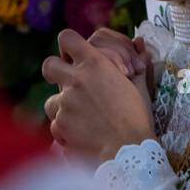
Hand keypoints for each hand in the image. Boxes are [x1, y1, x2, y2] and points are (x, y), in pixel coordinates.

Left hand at [42, 28, 154, 162]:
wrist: (127, 151)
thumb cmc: (137, 117)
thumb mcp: (139, 86)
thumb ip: (135, 64)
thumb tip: (140, 43)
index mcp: (94, 63)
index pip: (67, 38)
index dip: (68, 44)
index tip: (73, 54)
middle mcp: (75, 79)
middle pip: (49, 65)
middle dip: (55, 73)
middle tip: (67, 85)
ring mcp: (64, 102)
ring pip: (50, 100)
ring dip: (61, 107)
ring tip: (79, 118)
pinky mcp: (59, 125)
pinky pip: (54, 124)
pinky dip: (64, 130)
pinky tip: (78, 135)